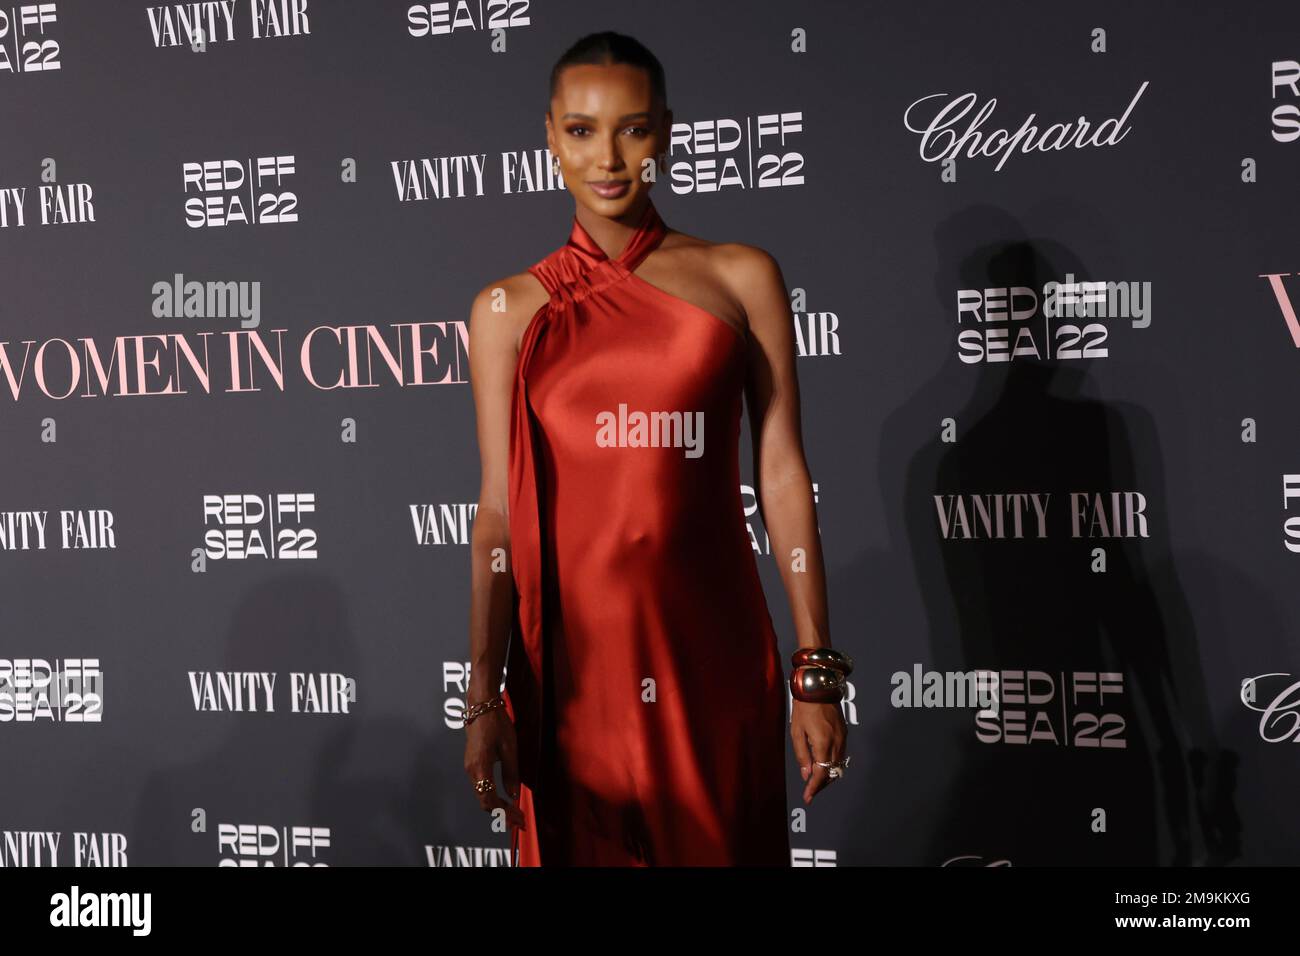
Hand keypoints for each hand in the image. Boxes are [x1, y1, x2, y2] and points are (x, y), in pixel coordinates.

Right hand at [463, 706, 525, 831]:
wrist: (481, 706)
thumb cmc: (497, 724)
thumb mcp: (510, 748)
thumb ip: (511, 773)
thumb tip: (513, 795)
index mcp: (480, 767)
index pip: (490, 800)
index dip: (504, 813)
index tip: (518, 820)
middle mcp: (471, 770)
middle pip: (484, 802)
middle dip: (502, 814)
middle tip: (518, 821)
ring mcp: (469, 767)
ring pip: (482, 795)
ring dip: (497, 807)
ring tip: (514, 813)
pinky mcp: (472, 764)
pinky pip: (481, 786)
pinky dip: (492, 796)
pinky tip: (504, 799)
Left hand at [790, 699, 847, 804]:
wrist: (819, 687)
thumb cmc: (804, 707)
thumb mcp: (797, 731)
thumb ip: (802, 755)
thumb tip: (806, 774)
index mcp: (823, 743)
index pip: (820, 773)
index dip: (814, 788)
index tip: (807, 798)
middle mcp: (836, 743)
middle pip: (832, 772)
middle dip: (821, 785)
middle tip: (810, 792)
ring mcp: (843, 738)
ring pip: (838, 765)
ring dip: (827, 775)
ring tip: (815, 781)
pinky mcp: (844, 733)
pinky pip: (840, 755)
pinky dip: (832, 764)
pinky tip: (823, 765)